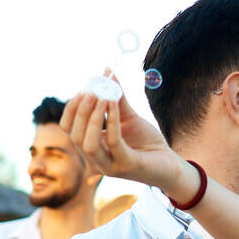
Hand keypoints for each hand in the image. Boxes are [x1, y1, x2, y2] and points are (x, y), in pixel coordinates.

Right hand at [59, 73, 189, 194]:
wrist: (170, 163)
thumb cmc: (146, 141)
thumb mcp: (128, 116)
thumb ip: (115, 97)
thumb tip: (107, 71)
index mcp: (90, 149)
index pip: (68, 129)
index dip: (72, 108)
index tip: (84, 89)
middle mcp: (95, 161)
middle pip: (74, 136)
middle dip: (81, 110)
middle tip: (92, 89)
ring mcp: (109, 167)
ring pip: (88, 144)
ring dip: (92, 117)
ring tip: (102, 96)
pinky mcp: (126, 166)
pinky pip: (113, 142)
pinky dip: (112, 120)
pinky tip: (114, 103)